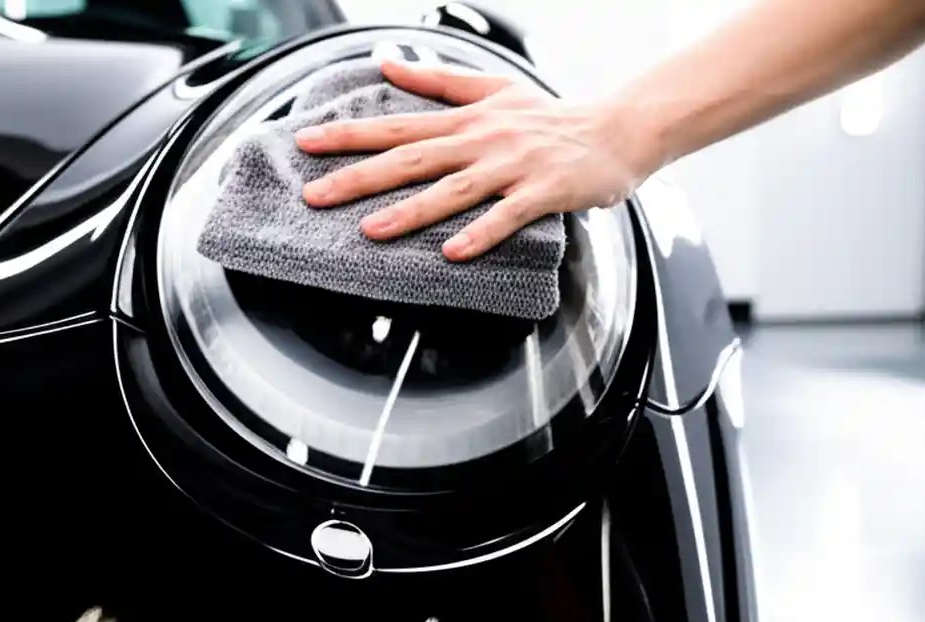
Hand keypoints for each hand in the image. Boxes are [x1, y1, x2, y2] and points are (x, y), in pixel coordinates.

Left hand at [294, 60, 667, 260]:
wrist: (618, 129)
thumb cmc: (552, 116)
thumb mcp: (493, 90)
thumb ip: (438, 82)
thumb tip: (387, 66)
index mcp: (465, 120)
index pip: (397, 126)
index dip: (349, 135)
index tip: (306, 143)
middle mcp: (482, 141)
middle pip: (412, 159)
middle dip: (360, 177)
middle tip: (315, 195)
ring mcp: (512, 167)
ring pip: (453, 190)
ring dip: (410, 211)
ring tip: (371, 231)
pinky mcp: (543, 192)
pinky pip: (508, 216)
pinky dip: (481, 233)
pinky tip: (453, 253)